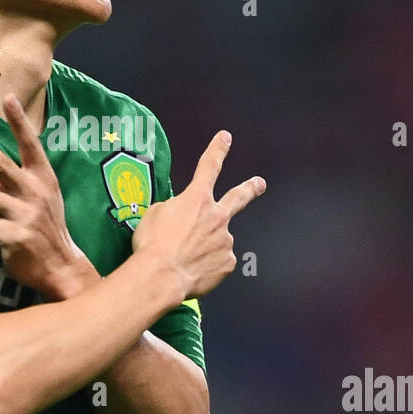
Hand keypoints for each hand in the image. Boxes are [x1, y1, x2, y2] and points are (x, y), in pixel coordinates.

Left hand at [0, 93, 99, 300]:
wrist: (62, 267)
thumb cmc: (46, 229)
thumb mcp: (43, 199)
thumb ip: (20, 183)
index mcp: (43, 179)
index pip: (30, 145)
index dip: (18, 121)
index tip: (8, 98)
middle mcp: (35, 192)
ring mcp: (25, 213)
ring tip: (1, 221)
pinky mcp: (14, 235)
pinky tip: (3, 239)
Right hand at [131, 130, 264, 299]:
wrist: (162, 275)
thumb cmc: (153, 244)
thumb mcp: (155, 215)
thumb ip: (173, 209)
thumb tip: (182, 216)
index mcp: (196, 199)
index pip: (209, 167)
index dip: (218, 150)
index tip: (225, 138)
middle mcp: (217, 217)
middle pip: (238, 197)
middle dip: (250, 188)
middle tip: (259, 183)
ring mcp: (225, 241)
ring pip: (217, 240)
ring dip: (206, 246)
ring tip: (187, 257)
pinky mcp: (227, 263)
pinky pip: (217, 262)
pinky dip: (207, 265)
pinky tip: (194, 270)